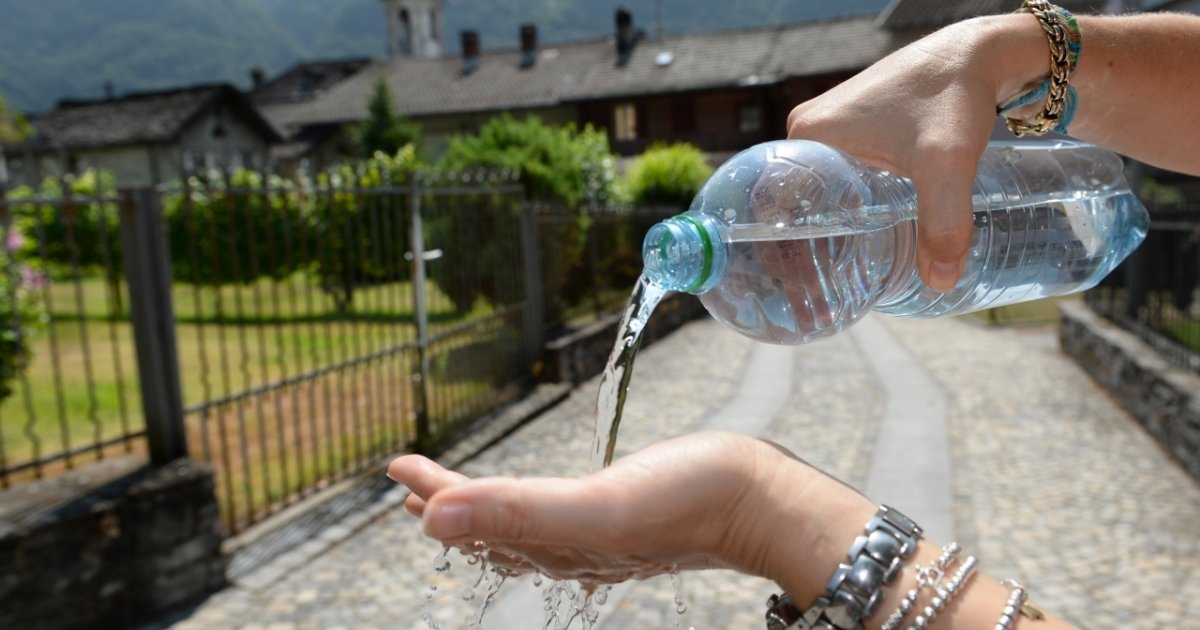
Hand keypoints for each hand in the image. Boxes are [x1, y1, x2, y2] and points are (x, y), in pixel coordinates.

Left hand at [388, 431, 866, 587]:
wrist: (761, 500)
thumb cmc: (687, 502)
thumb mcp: (593, 509)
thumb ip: (513, 513)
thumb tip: (432, 516)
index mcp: (553, 545)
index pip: (475, 522)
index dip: (435, 494)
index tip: (397, 464)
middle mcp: (570, 547)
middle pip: (493, 527)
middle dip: (450, 503)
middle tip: (412, 476)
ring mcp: (599, 535)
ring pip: (523, 527)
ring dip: (484, 507)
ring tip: (456, 495)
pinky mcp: (627, 518)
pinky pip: (559, 520)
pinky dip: (528, 509)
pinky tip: (535, 510)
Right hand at [786, 17, 1039, 290]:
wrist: (978, 54)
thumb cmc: (953, 97)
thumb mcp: (946, 165)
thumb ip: (945, 223)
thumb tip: (939, 283)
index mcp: (808, 135)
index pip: (780, 206)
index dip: (789, 251)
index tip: (806, 288)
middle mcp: (809, 128)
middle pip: (798, 202)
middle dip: (810, 246)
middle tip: (828, 290)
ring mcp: (830, 126)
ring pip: (820, 190)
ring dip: (831, 225)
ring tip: (845, 271)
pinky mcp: (854, 126)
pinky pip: (839, 174)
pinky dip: (848, 203)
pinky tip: (867, 229)